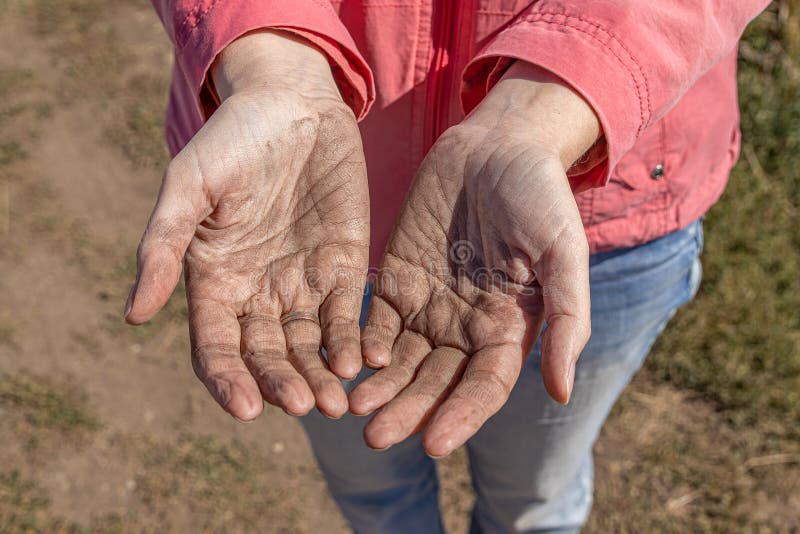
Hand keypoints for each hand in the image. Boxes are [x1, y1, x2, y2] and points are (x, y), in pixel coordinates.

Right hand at [125, 31, 368, 420]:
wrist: (293, 103)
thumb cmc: (232, 140)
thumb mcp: (188, 187)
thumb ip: (162, 247)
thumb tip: (133, 316)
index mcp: (215, 280)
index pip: (217, 347)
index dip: (229, 380)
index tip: (245, 408)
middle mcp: (259, 292)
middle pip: (269, 354)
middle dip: (284, 383)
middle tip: (305, 406)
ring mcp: (304, 282)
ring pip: (311, 345)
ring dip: (323, 374)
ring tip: (337, 400)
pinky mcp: (346, 267)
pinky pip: (351, 314)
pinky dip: (356, 340)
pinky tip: (366, 360)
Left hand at [349, 62, 598, 455]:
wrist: (496, 144)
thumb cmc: (539, 195)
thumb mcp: (563, 250)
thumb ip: (567, 318)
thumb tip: (561, 391)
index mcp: (507, 328)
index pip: (483, 386)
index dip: (461, 416)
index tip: (433, 444)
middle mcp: (465, 327)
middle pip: (435, 382)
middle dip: (408, 411)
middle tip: (374, 437)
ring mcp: (428, 305)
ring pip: (401, 361)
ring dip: (379, 388)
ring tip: (352, 410)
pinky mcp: (395, 280)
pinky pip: (376, 322)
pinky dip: (363, 345)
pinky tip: (349, 362)